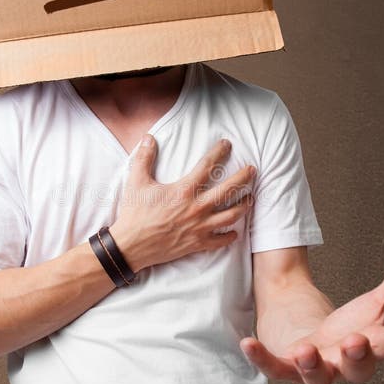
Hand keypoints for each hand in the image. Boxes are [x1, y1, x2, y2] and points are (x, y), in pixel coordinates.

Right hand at [110, 135, 254, 271]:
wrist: (131, 246)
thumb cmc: (134, 213)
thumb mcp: (136, 182)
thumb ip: (144, 157)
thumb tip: (149, 137)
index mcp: (184, 190)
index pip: (207, 166)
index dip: (219, 152)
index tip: (227, 144)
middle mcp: (197, 208)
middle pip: (229, 190)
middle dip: (244, 178)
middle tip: (252, 170)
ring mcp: (199, 227)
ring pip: (231, 215)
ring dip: (244, 206)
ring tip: (251, 198)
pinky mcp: (197, 244)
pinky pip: (221, 241)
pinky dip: (231, 236)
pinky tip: (235, 232)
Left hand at [240, 243, 383, 383]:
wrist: (303, 328)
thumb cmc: (345, 324)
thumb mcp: (373, 300)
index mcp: (372, 346)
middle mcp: (345, 363)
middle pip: (359, 369)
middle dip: (358, 356)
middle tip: (355, 340)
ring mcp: (315, 368)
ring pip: (317, 377)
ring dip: (312, 365)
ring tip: (305, 349)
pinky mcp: (285, 366)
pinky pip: (273, 367)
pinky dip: (261, 359)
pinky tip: (248, 344)